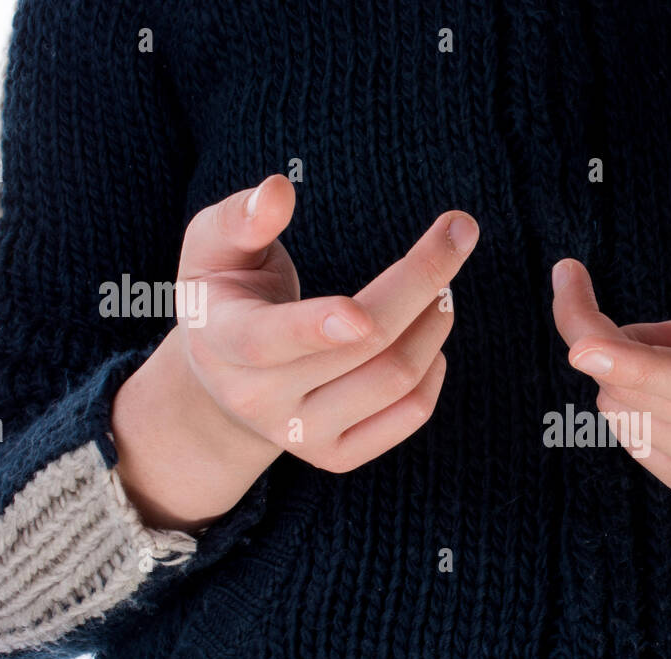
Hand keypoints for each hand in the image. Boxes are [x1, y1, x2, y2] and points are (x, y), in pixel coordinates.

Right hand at [112, 174, 478, 529]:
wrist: (224, 381)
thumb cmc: (228, 294)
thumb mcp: (213, 248)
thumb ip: (241, 218)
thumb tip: (277, 191)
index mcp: (221, 341)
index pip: (268, 342)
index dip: (316, 328)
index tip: (361, 313)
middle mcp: (261, 400)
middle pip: (363, 347)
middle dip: (421, 282)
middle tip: (457, 233)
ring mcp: (302, 435)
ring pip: (394, 380)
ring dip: (435, 322)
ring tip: (442, 286)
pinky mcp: (338, 456)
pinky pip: (409, 415)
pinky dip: (435, 371)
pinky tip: (428, 337)